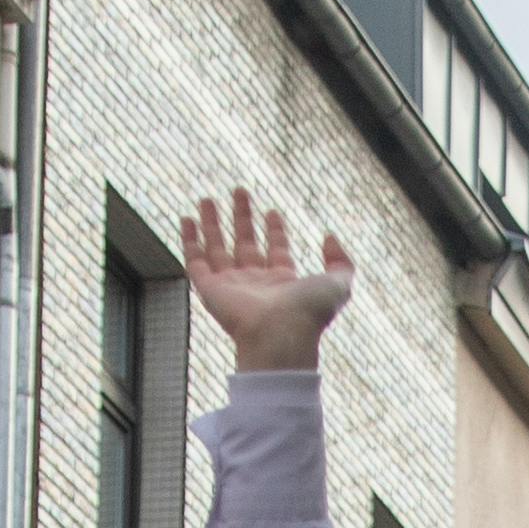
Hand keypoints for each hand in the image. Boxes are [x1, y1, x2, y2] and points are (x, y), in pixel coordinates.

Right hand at [182, 194, 354, 373]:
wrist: (279, 336)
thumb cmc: (309, 314)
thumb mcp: (338, 285)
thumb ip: (342, 262)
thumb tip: (329, 237)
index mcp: (283, 283)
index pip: (276, 251)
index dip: (275, 231)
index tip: (272, 212)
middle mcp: (256, 283)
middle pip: (246, 244)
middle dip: (243, 218)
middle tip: (240, 191)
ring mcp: (231, 287)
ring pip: (218, 249)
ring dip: (212, 224)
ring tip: (207, 199)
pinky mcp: (210, 291)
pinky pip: (195, 262)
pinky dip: (189, 240)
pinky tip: (186, 219)